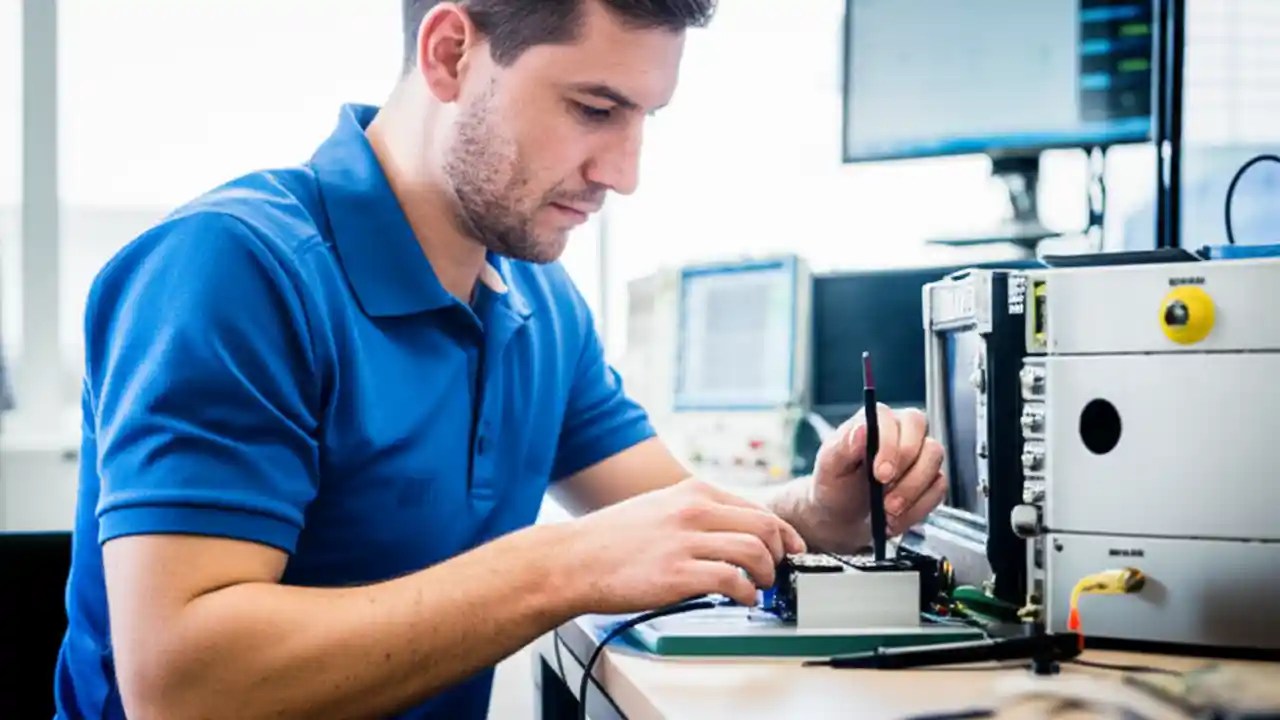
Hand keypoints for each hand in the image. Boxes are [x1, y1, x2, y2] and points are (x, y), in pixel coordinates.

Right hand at [564, 478, 806, 612]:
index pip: (756, 507)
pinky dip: (747, 593)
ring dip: (768, 574)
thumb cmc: (612, 539)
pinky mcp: (678, 574)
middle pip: (766, 526)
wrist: (573, 560)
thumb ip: (696, 512)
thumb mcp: (659, 507)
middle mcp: (694, 511)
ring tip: (760, 586)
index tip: (789, 547)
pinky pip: (734, 581)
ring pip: (756, 552)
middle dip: (781, 552)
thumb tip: (732, 530)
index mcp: (692, 492)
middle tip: (778, 569)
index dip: (782, 531)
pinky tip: (742, 598)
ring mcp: (687, 542)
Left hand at [808, 405, 946, 550]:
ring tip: (887, 511)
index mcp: (878, 421)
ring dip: (912, 493)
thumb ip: (842, 446)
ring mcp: (921, 456)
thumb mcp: (829, 466)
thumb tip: (861, 429)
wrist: (842, 515)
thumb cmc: (835, 484)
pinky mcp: (931, 480)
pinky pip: (938, 490)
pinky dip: (917, 509)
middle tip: (887, 499)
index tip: (880, 475)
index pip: (896, 423)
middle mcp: (905, 433)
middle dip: (908, 476)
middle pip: (926, 442)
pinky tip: (895, 518)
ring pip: (935, 466)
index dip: (891, 448)